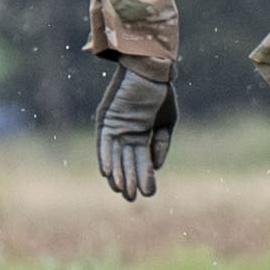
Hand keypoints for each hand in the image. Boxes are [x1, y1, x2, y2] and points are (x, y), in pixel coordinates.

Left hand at [94, 68, 174, 203]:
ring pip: (114, 156)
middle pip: (126, 162)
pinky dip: (104, 157)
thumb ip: (161, 145)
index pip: (141, 161)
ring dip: (117, 173)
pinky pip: (103, 143)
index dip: (144, 176)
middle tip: (131, 198)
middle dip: (129, 180)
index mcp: (141, 135)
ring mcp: (115, 127)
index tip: (148, 193)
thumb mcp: (167, 122)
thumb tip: (156, 168)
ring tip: (121, 191)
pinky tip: (107, 173)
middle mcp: (127, 134)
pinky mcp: (106, 120)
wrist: (150, 71)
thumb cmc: (160, 93)